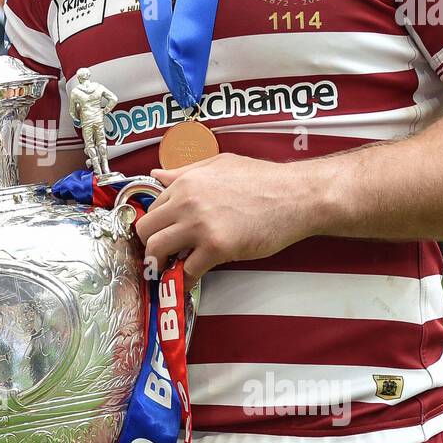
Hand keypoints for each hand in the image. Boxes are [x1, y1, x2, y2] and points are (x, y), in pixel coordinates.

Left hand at [136, 152, 321, 280]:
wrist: (295, 196)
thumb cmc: (263, 179)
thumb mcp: (218, 164)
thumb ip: (185, 172)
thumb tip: (157, 175)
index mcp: (186, 182)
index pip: (152, 208)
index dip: (155, 225)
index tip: (160, 235)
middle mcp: (187, 202)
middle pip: (146, 231)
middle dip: (150, 246)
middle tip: (159, 256)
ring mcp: (201, 225)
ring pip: (158, 251)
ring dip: (161, 264)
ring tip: (169, 269)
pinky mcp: (217, 247)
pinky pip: (188, 270)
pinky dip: (185, 278)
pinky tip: (191, 278)